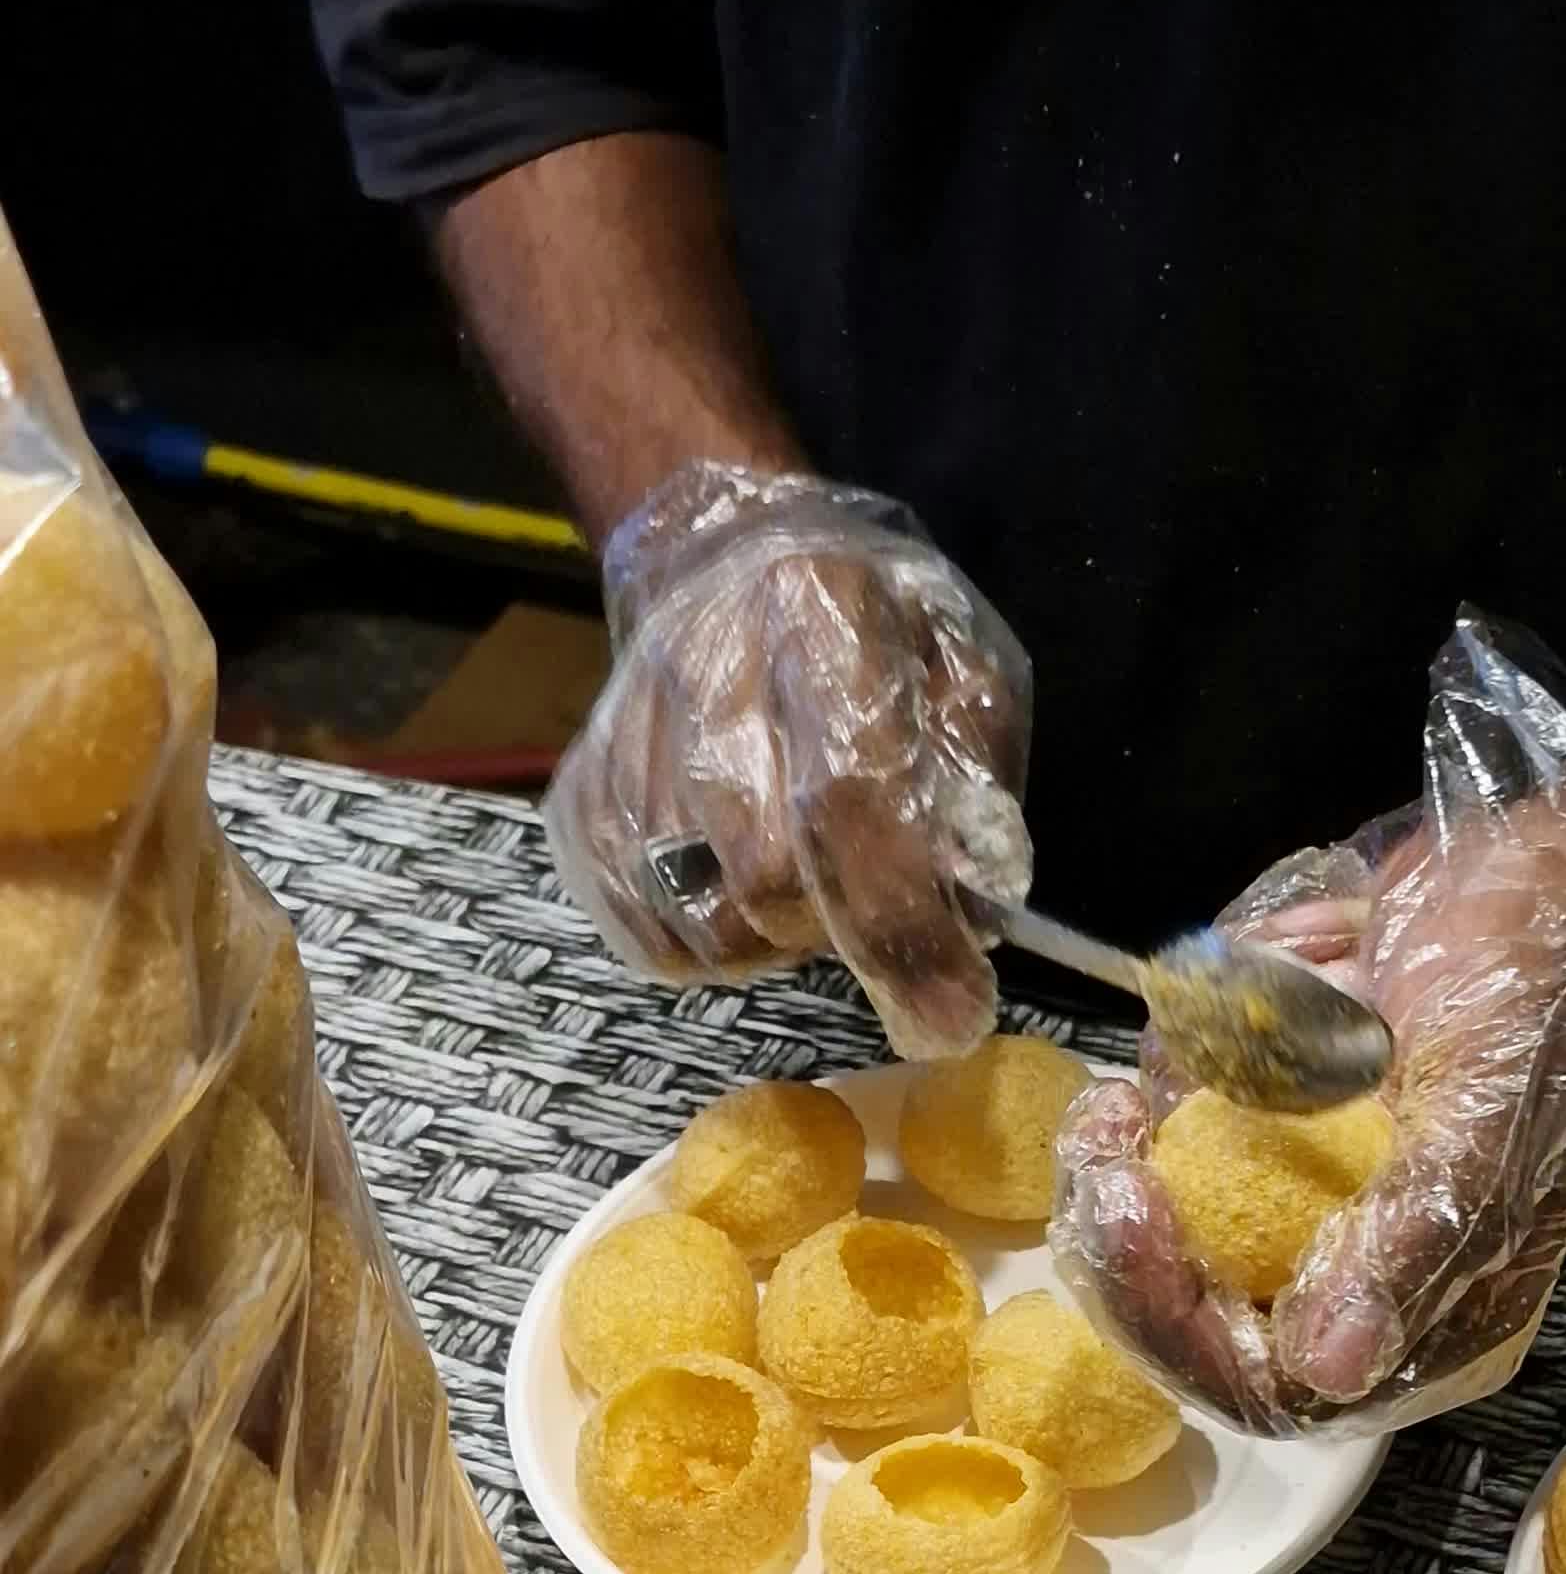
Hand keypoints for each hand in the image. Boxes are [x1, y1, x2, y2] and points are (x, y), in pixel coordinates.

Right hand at [546, 463, 1032, 1057]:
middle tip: (882, 911)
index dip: (903, 926)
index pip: (849, 802)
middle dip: (846, 934)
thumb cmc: (867, 624)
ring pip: (705, 926)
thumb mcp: (963, 664)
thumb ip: (977, 777)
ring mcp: (625, 746)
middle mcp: (705, 680)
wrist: (719, 559)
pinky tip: (742, 888)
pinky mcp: (578, 804)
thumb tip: (971, 911)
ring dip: (779, 941)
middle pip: (766, 879)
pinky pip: (648, 936)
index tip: (954, 1013)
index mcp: (819, 622)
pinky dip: (712, 945)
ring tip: (808, 881)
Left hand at [1053, 612, 1565, 1435]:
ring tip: (1108, 1112)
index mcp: (1441, 1316)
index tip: (1126, 1218)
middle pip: (1206, 1328)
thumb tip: (1329, 1365)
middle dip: (1128, 1255)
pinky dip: (1150, 1123)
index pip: (1276, 1390)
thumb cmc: (1549, 983)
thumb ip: (1409, 1241)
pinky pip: (1189, 1162)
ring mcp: (1331, 1209)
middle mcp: (1376, 1284)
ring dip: (1126, 1184)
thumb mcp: (1486, 1110)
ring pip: (1180, 1251)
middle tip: (1095, 1155)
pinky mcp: (1296, 1138)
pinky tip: (1132, 1085)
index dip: (1180, 1328)